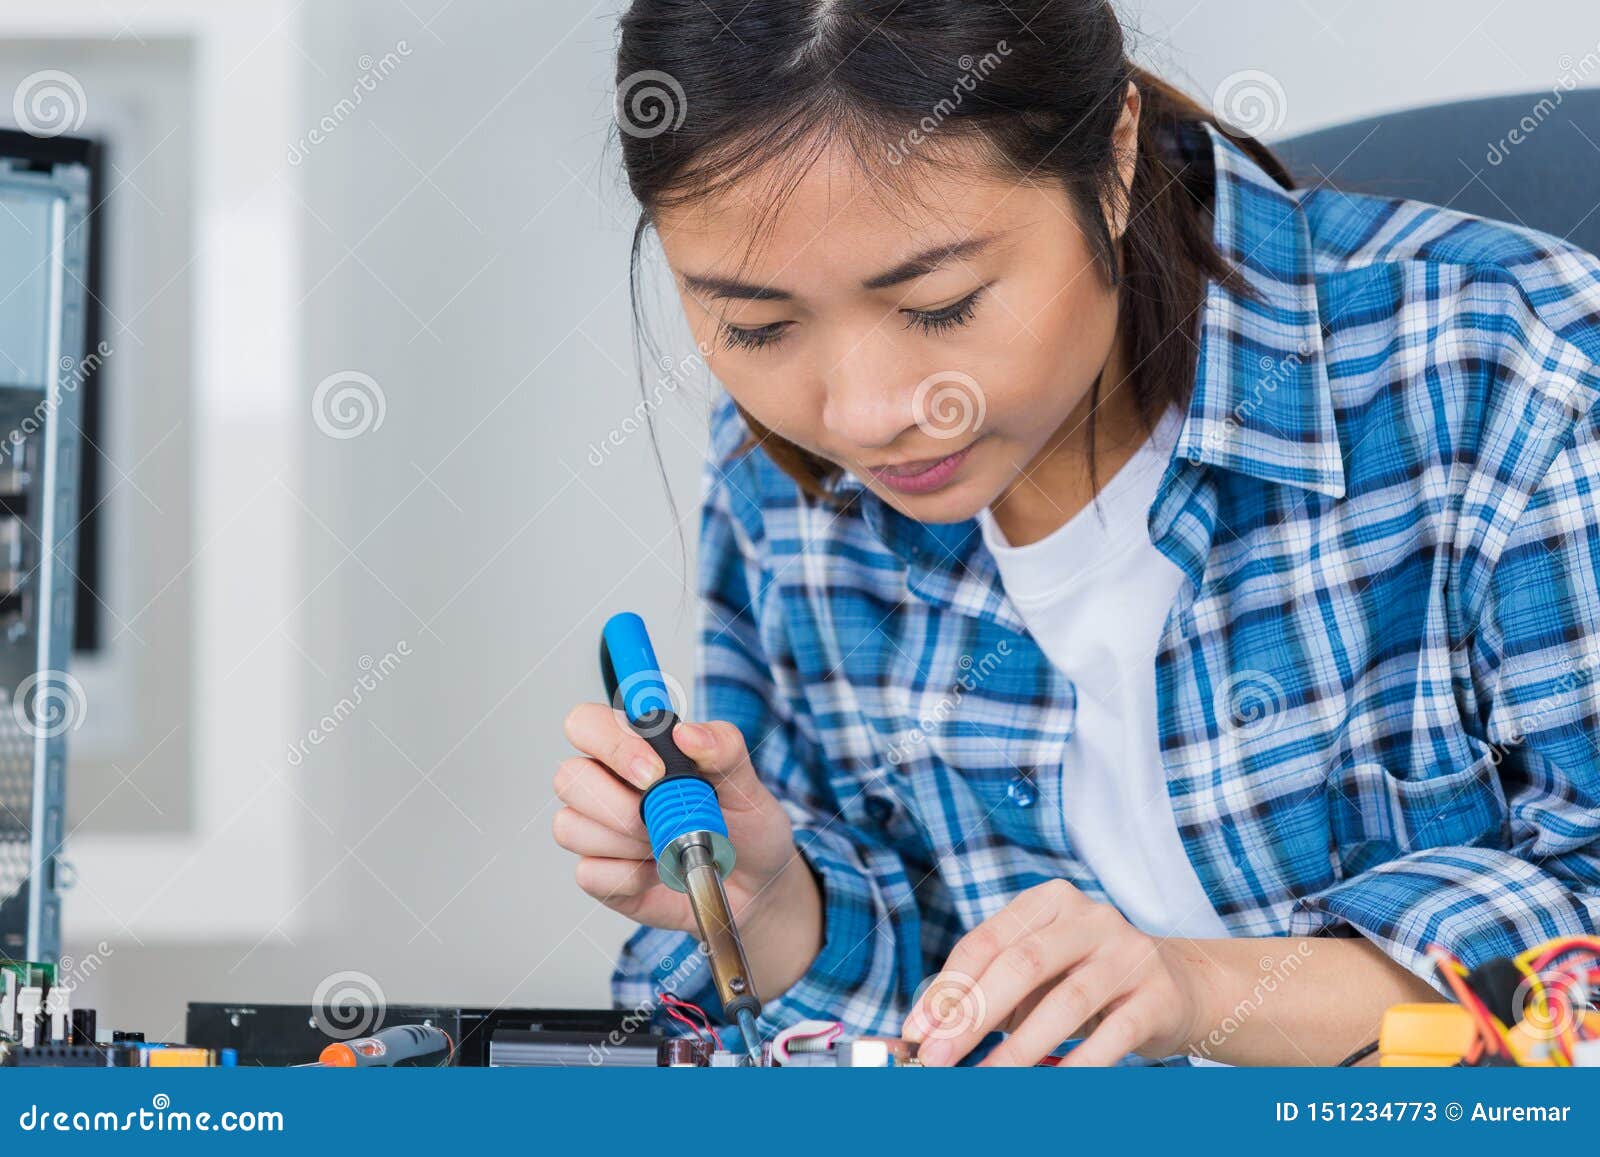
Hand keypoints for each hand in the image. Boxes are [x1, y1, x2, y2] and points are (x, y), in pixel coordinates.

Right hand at [554, 703, 817, 952]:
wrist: (755, 885)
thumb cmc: (744, 825)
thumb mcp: (746, 782)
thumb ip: (723, 748)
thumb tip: (687, 732)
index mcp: (634, 748)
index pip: (586, 723)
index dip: (611, 744)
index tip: (654, 772)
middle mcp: (605, 784)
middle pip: (568, 777)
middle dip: (618, 805)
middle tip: (661, 819)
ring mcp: (597, 830)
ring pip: (570, 826)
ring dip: (627, 843)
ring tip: (667, 846)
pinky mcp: (599, 875)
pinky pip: (589, 873)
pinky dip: (630, 877)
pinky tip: (658, 874)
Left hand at [902, 879, 1207, 1066]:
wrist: (1180, 986)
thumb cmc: (1087, 979)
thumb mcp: (1039, 973)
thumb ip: (990, 991)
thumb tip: (929, 1032)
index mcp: (1049, 902)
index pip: (986, 941)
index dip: (948, 988)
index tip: (917, 1032)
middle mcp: (1090, 918)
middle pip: (1020, 964)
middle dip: (973, 1016)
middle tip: (939, 1059)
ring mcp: (1128, 953)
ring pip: (1065, 1001)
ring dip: (1020, 1049)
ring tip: (987, 1080)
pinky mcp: (1157, 994)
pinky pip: (1112, 1035)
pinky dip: (1077, 1064)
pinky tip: (1049, 1086)